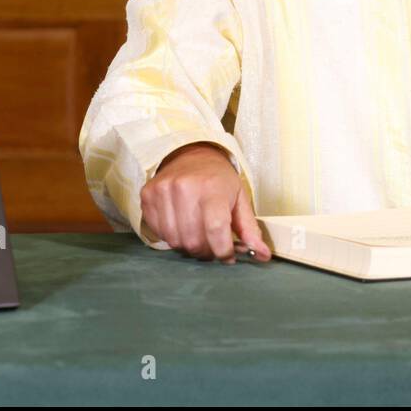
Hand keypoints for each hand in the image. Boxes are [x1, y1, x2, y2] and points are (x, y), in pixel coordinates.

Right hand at [140, 142, 271, 262]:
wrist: (191, 154)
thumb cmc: (218, 180)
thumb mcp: (240, 199)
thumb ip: (249, 230)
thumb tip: (262, 255)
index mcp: (213, 188)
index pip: (216, 229)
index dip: (222, 251)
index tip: (228, 256)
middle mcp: (185, 188)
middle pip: (193, 240)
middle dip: (206, 251)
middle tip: (212, 246)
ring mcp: (163, 191)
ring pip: (175, 240)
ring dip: (188, 246)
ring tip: (197, 235)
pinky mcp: (148, 196)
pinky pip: (159, 232)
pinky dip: (172, 236)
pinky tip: (181, 225)